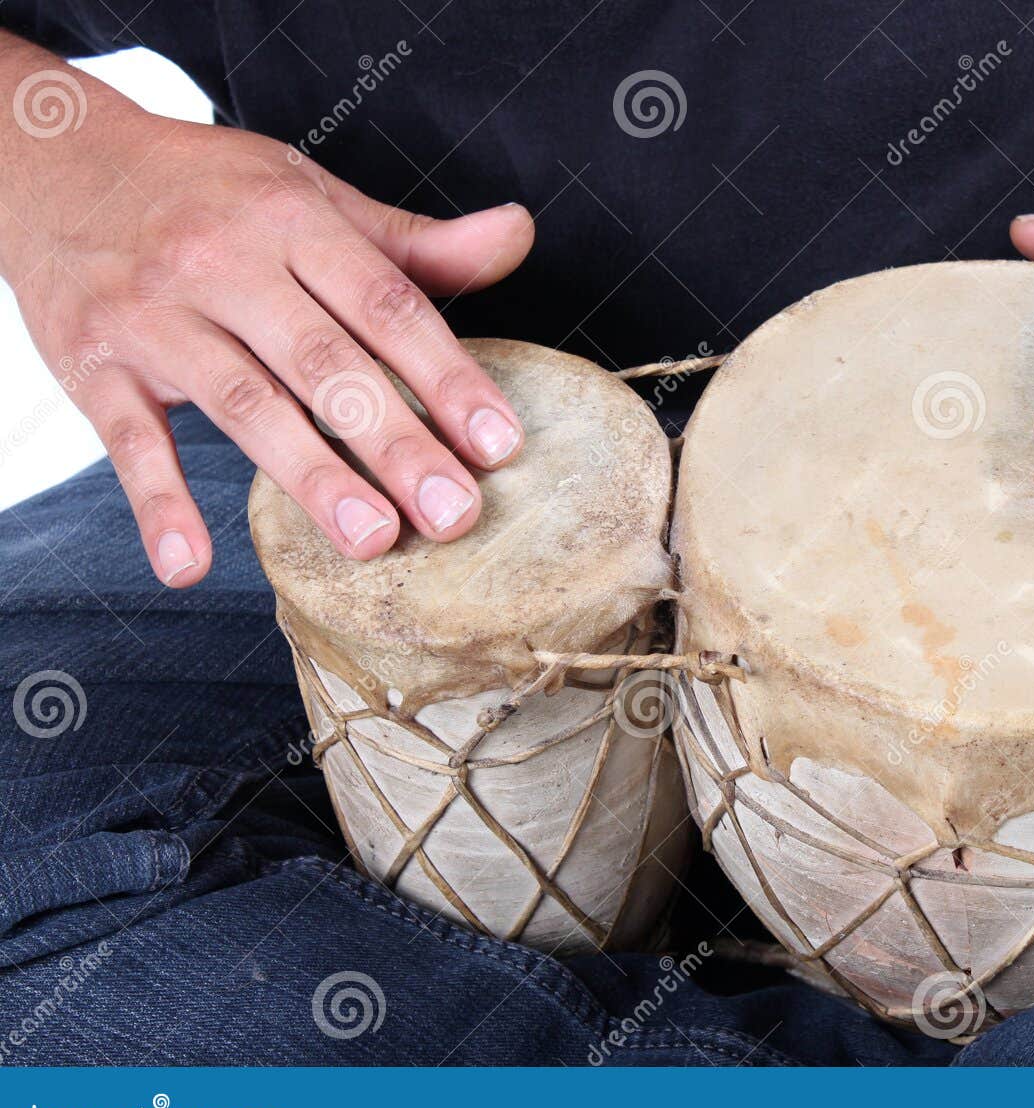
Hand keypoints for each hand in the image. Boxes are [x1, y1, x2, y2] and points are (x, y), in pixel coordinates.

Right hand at [0, 33, 534, 585]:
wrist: (59, 160)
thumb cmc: (213, 193)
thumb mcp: (311, 196)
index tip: (500, 444)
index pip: (384, 305)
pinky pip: (126, 440)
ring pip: (243, 403)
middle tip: (454, 514)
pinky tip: (190, 565)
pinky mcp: (92, 362)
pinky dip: (157, 504)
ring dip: (310, 477)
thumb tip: (518, 235)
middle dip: (395, 443)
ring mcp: (154, 314)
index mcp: (290, 220)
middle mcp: (222, 262)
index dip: (446, 376)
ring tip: (372, 540)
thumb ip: (413, 242)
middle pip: (324, 363)